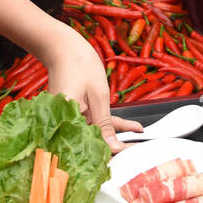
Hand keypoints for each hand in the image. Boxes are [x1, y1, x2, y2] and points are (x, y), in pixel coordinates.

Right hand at [42, 27, 141, 151]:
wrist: (63, 48)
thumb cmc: (78, 65)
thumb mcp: (98, 95)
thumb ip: (105, 124)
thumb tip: (113, 148)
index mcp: (67, 120)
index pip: (92, 145)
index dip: (113, 152)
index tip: (131, 154)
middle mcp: (65, 123)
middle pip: (92, 142)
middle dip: (116, 146)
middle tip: (138, 150)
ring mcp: (69, 118)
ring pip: (95, 133)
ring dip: (116, 134)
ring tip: (139, 137)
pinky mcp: (74, 113)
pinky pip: (93, 122)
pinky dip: (111, 124)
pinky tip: (134, 127)